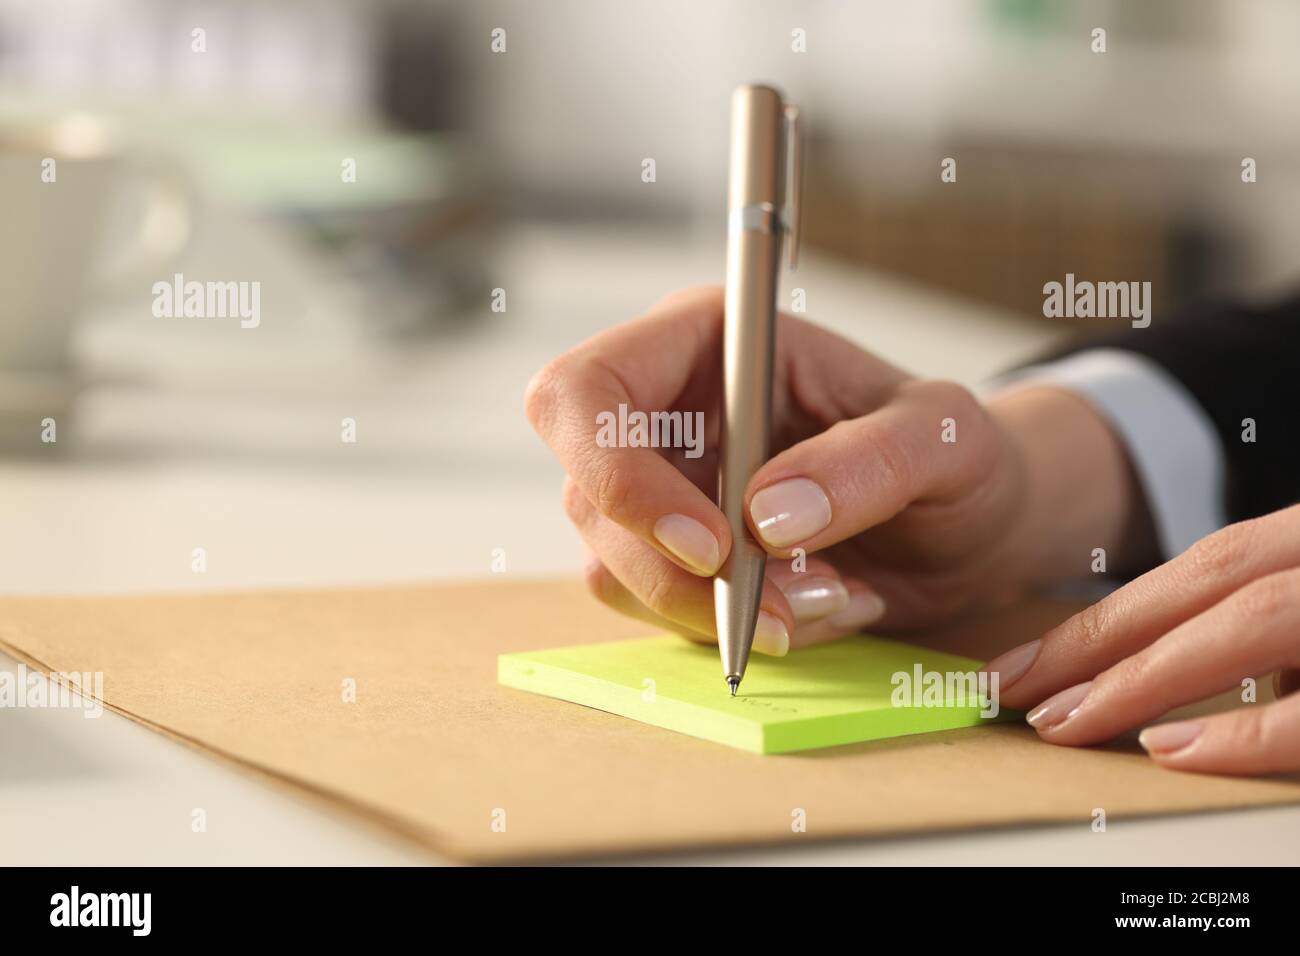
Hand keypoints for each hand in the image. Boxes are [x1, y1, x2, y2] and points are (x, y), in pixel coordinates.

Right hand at [525, 286, 1149, 653]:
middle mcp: (666, 409)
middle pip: (589, 493)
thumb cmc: (955, 453)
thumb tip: (765, 518)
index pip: (588, 391)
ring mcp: (661, 486)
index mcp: (705, 340)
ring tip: (828, 601)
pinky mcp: (674, 554)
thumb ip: (867, 462)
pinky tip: (810, 609)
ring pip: (612, 563)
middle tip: (787, 607)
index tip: (714, 544)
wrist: (971, 525)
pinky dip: (729, 629)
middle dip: (680, 569)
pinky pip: (655, 608)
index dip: (618, 470)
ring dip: (714, 609)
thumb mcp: (942, 438)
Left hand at [989, 505, 1299, 774]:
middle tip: (1011, 691)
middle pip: (1210, 579)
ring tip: (1061, 722)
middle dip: (1097, 639)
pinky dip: (1241, 732)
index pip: (1207, 566)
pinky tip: (1167, 750)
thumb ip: (1277, 634)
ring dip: (1146, 674)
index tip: (1019, 666)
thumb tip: (1228, 675)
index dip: (1107, 616)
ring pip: (1251, 618)